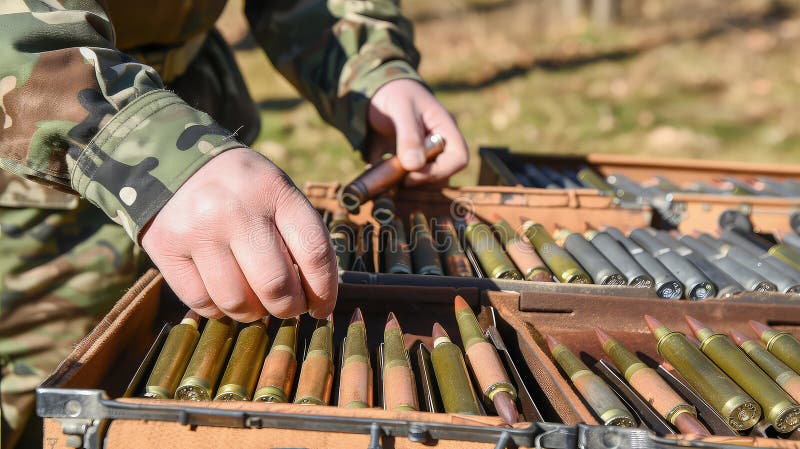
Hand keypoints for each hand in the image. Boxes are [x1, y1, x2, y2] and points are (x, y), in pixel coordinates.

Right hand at [141, 148, 336, 321]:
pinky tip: (225, 295)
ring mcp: (198, 229)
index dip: (324, 291)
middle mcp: (235, 209)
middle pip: (275, 284)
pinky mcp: (166, 247)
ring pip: (237, 301)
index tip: (322, 307)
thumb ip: (299, 236)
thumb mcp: (278, 192)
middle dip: (289, 308)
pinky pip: (202, 302)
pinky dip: (219, 310)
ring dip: (254, 313)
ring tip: (257, 303)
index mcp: (274, 190)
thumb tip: (316, 297)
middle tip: (288, 308)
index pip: (314, 252)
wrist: (179, 162)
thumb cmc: (244, 189)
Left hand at [366, 79, 468, 185]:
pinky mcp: (403, 161)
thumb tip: (415, 166)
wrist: (374, 88)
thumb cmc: (395, 92)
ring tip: (382, 176)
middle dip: (420, 180)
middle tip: (396, 177)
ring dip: (403, 182)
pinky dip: (388, 179)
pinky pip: (401, 177)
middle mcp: (437, 145)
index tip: (414, 173)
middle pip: (442, 174)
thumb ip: (408, 136)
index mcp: (445, 129)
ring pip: (422, 179)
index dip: (440, 171)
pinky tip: (373, 171)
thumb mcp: (401, 108)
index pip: (459, 158)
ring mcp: (421, 155)